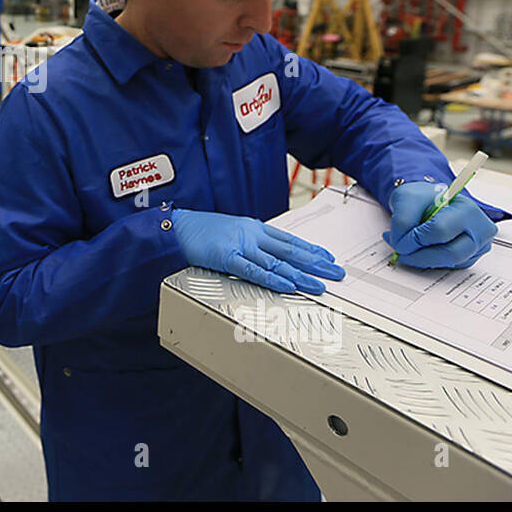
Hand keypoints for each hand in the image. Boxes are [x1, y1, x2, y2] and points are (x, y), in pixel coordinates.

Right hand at [172, 210, 344, 294]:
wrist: (174, 226)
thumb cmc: (199, 231)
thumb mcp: (229, 232)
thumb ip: (248, 243)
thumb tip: (265, 256)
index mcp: (253, 227)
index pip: (289, 239)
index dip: (311, 249)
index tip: (329, 258)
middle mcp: (252, 234)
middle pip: (291, 250)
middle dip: (316, 263)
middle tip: (337, 273)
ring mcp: (240, 244)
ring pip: (278, 262)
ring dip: (301, 275)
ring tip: (320, 285)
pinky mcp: (226, 257)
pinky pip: (254, 270)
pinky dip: (273, 279)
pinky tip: (289, 285)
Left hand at [382, 182, 497, 268]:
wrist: (432, 203)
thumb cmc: (424, 199)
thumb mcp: (407, 198)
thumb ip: (402, 219)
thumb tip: (402, 244)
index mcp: (467, 209)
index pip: (440, 230)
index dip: (416, 238)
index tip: (400, 239)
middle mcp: (479, 228)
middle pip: (450, 252)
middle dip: (420, 255)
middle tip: (402, 251)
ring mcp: (477, 245)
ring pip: (449, 263)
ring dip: (423, 260)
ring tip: (407, 251)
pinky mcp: (470, 258)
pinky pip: (449, 267)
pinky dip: (430, 262)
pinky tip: (420, 251)